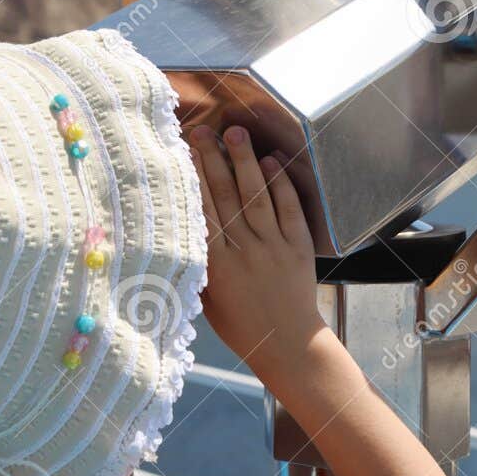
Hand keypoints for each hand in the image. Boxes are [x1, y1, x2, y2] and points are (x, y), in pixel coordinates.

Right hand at [188, 125, 324, 371]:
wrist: (286, 343)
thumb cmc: (240, 326)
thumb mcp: (206, 300)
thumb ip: (195, 266)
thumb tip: (177, 233)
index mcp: (217, 265)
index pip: (201, 211)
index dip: (192, 179)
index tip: (182, 153)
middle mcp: (244, 250)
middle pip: (225, 196)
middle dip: (213, 159)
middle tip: (204, 131)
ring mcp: (274, 246)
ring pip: (256, 196)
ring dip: (245, 162)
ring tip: (236, 133)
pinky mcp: (299, 246)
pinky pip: (288, 208)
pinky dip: (280, 183)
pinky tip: (270, 161)